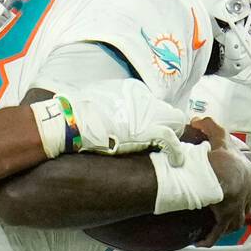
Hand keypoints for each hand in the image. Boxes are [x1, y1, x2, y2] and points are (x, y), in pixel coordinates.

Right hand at [61, 79, 187, 156]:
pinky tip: (176, 160)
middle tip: (159, 140)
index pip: (153, 104)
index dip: (152, 118)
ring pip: (174, 122)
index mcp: (132, 89)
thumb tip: (111, 110)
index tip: (147, 129)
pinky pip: (172, 139)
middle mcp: (144, 98)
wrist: (74, 121)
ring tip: (169, 149)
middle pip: (167, 111)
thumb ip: (111, 101)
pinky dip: (175, 151)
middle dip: (165, 125)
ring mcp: (148, 113)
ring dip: (172, 135)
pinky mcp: (149, 130)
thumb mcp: (97, 97)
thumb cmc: (78, 113)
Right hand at [192, 117, 250, 246]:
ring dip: (228, 222)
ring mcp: (238, 208)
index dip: (247, 179)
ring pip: (236, 219)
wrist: (216, 177)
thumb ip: (210, 126)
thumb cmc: (220, 158)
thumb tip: (197, 120)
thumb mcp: (218, 136)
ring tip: (216, 225)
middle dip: (239, 203)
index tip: (239, 180)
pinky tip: (202, 243)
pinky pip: (218, 232)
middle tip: (226, 205)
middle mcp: (247, 193)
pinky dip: (211, 238)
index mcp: (249, 174)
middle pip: (247, 200)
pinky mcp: (225, 219)